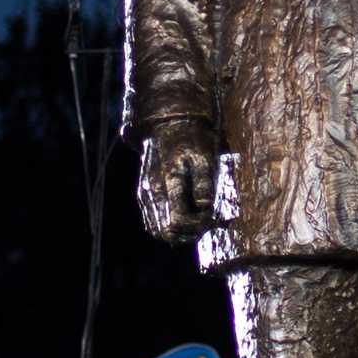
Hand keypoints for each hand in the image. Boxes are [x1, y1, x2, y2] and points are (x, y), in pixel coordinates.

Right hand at [134, 119, 216, 242]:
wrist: (170, 125)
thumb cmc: (192, 141)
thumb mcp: (204, 156)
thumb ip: (204, 183)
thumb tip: (204, 206)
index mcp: (167, 182)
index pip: (178, 221)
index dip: (198, 225)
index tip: (212, 217)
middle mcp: (151, 192)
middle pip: (167, 232)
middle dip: (190, 232)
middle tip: (208, 221)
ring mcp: (145, 196)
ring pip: (158, 231)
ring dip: (180, 232)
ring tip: (199, 221)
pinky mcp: (144, 197)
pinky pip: (153, 224)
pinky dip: (170, 227)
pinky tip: (187, 218)